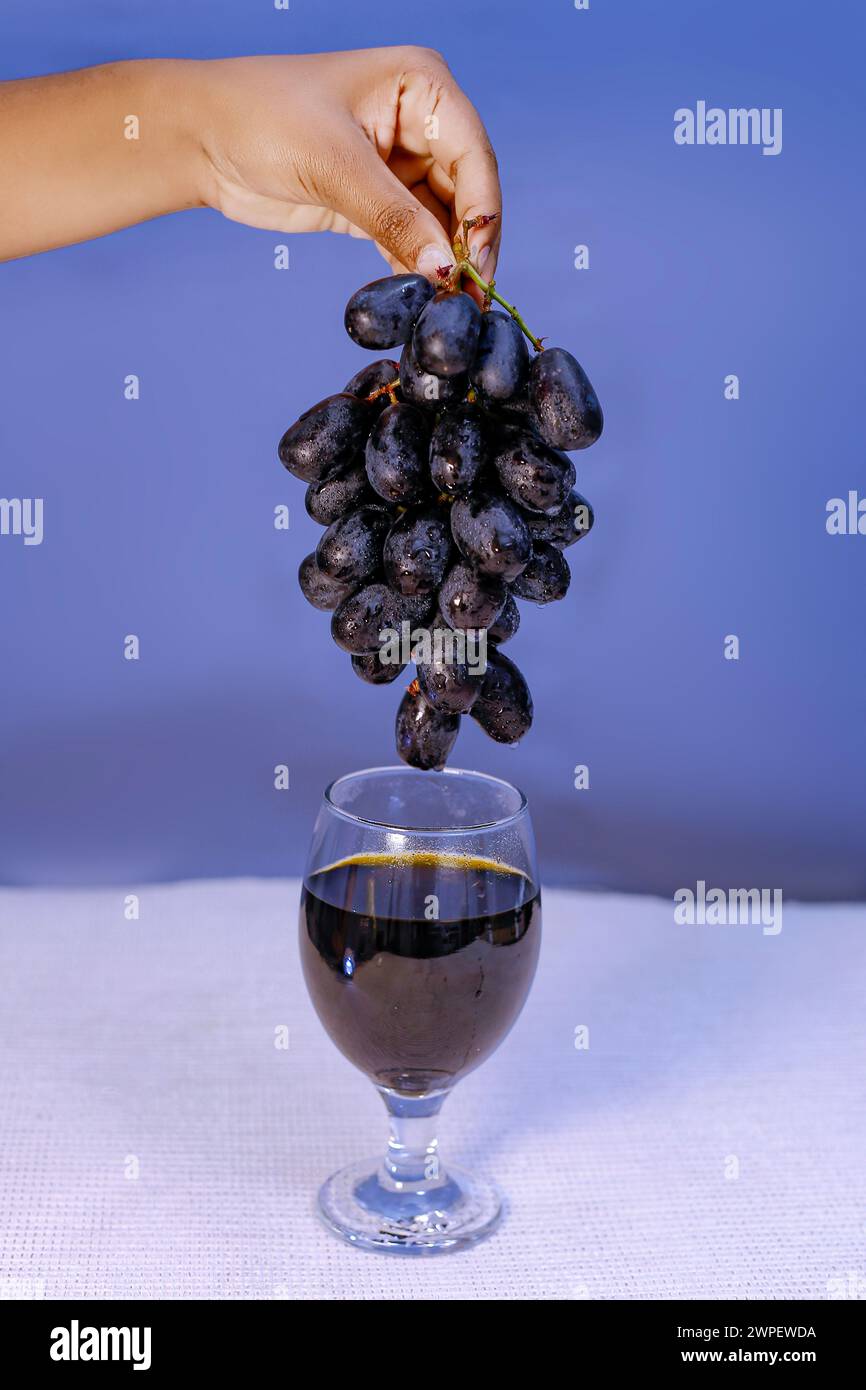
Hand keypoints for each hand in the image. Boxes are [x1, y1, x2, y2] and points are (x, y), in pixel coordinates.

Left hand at [191, 47, 501, 282]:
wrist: (201, 138)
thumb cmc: (260, 118)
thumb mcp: (333, 165)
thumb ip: (394, 218)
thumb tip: (442, 271)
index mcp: (422, 86)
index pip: (473, 157)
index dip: (482, 215)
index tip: (475, 267)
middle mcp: (420, 123)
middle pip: (467, 195)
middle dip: (468, 248)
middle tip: (470, 301)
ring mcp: (400, 165)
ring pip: (442, 224)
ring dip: (444, 267)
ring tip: (448, 310)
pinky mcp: (376, 203)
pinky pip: (412, 242)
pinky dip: (416, 271)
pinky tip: (418, 301)